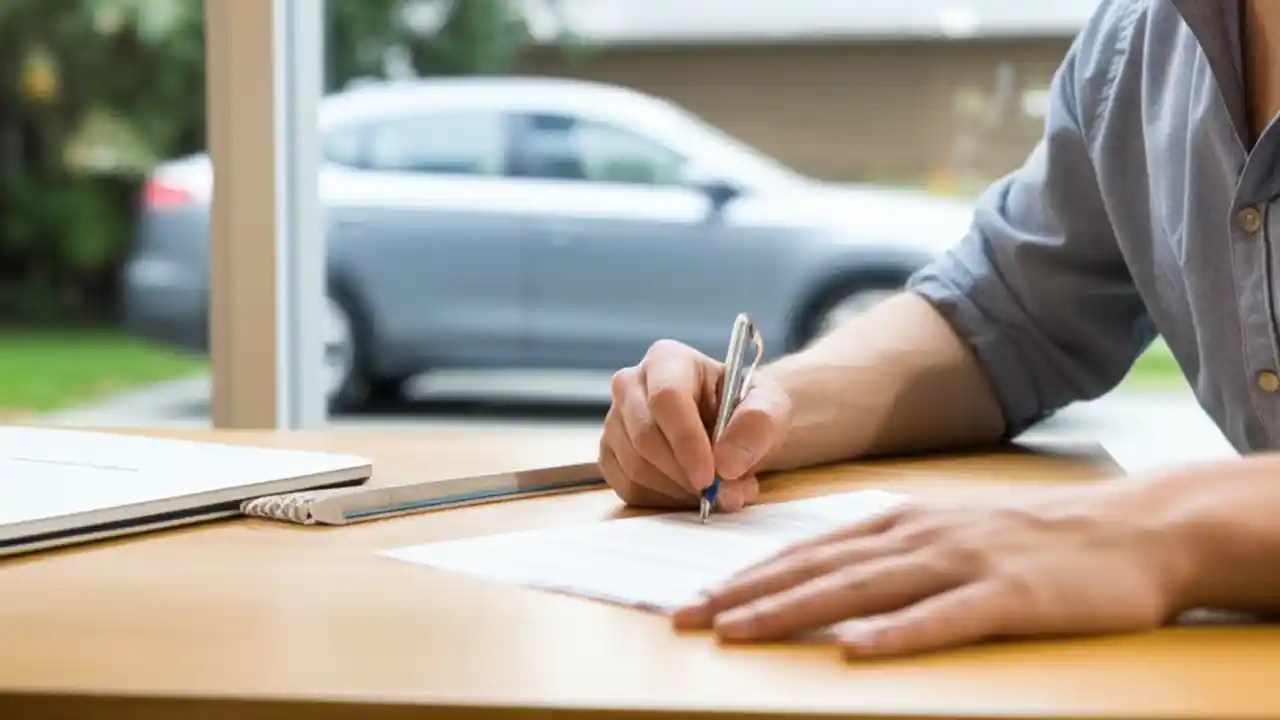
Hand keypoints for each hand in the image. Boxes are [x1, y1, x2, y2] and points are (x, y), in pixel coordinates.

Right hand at [599, 339, 791, 510]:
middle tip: (719, 492)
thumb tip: (725, 465)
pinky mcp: (610, 453)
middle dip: (684, 473)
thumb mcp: (769, 407)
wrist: (733, 427)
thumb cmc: (747, 410)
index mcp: (667, 359)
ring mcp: (615, 420)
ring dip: (679, 490)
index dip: (686, 441)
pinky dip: (663, 500)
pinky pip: (628, 487)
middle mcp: (631, 384)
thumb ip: (757, 425)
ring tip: (716, 490)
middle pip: (644, 436)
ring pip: (635, 466)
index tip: (710, 477)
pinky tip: (690, 492)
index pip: (666, 398)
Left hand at [672, 495, 1191, 655]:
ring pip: (860, 590)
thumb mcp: (952, 530)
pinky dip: (895, 635)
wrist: (1136, 528)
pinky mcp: (1008, 595)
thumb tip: (829, 576)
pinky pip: (942, 619)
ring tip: (738, 633)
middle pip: (817, 569)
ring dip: (792, 611)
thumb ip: (893, 548)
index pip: (809, 551)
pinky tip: (854, 652)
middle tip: (687, 619)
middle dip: (746, 595)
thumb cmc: (1037, 538)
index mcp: (903, 521)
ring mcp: (962, 562)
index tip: (699, 599)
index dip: (749, 575)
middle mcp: (920, 536)